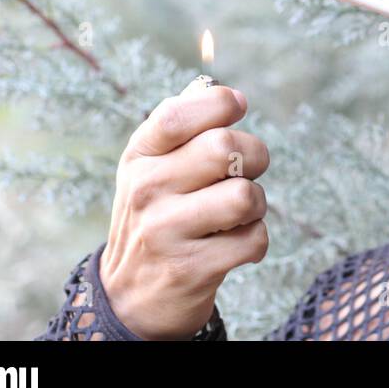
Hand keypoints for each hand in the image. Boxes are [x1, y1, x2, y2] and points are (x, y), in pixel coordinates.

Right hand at [99, 78, 269, 338]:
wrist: (131, 295)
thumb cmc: (158, 214)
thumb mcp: (153, 166)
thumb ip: (184, 125)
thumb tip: (225, 92)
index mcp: (140, 156)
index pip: (176, 114)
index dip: (218, 103)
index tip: (237, 107)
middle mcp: (146, 189)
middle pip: (225, 148)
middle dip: (255, 156)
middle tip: (246, 172)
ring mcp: (165, 231)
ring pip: (245, 196)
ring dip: (257, 204)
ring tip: (238, 214)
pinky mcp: (190, 269)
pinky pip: (254, 239)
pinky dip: (255, 241)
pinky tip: (234, 245)